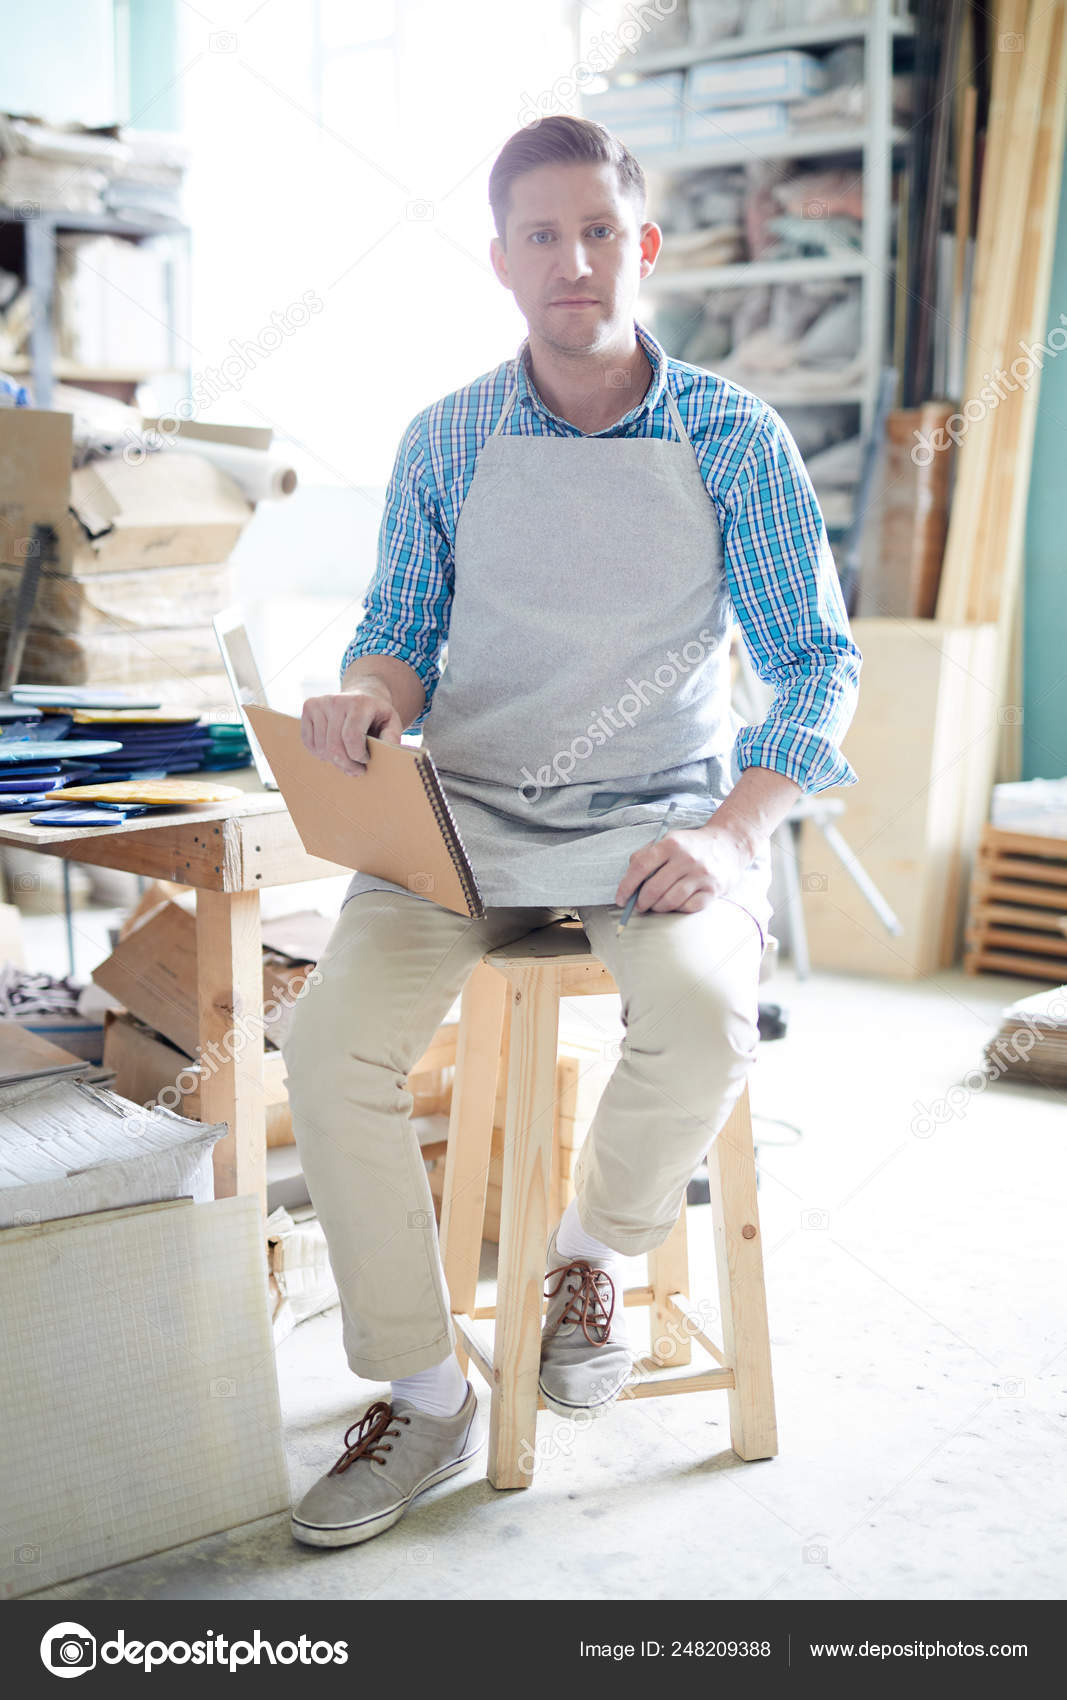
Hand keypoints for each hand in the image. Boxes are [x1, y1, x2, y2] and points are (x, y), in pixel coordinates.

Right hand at [300, 689, 403, 776]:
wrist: (363, 694)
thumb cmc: (377, 715)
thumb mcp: (392, 723)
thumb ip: (392, 737)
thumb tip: (389, 751)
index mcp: (360, 703)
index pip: (351, 737)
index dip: (358, 756)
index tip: (366, 759)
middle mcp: (337, 700)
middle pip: (334, 747)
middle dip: (347, 765)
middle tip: (357, 770)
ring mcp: (320, 703)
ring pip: (321, 748)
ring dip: (334, 761)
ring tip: (346, 760)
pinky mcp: (308, 707)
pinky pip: (309, 742)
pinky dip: (320, 753)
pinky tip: (332, 751)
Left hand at [614, 819, 762, 915]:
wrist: (730, 845)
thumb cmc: (691, 846)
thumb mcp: (668, 841)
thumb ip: (646, 855)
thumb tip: (629, 881)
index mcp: (671, 843)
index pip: (641, 867)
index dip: (626, 886)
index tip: (621, 899)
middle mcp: (686, 858)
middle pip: (653, 888)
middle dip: (641, 902)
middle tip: (639, 906)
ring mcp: (701, 875)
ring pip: (669, 901)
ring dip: (658, 908)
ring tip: (656, 905)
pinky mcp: (713, 890)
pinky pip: (688, 907)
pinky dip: (678, 909)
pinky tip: (676, 904)